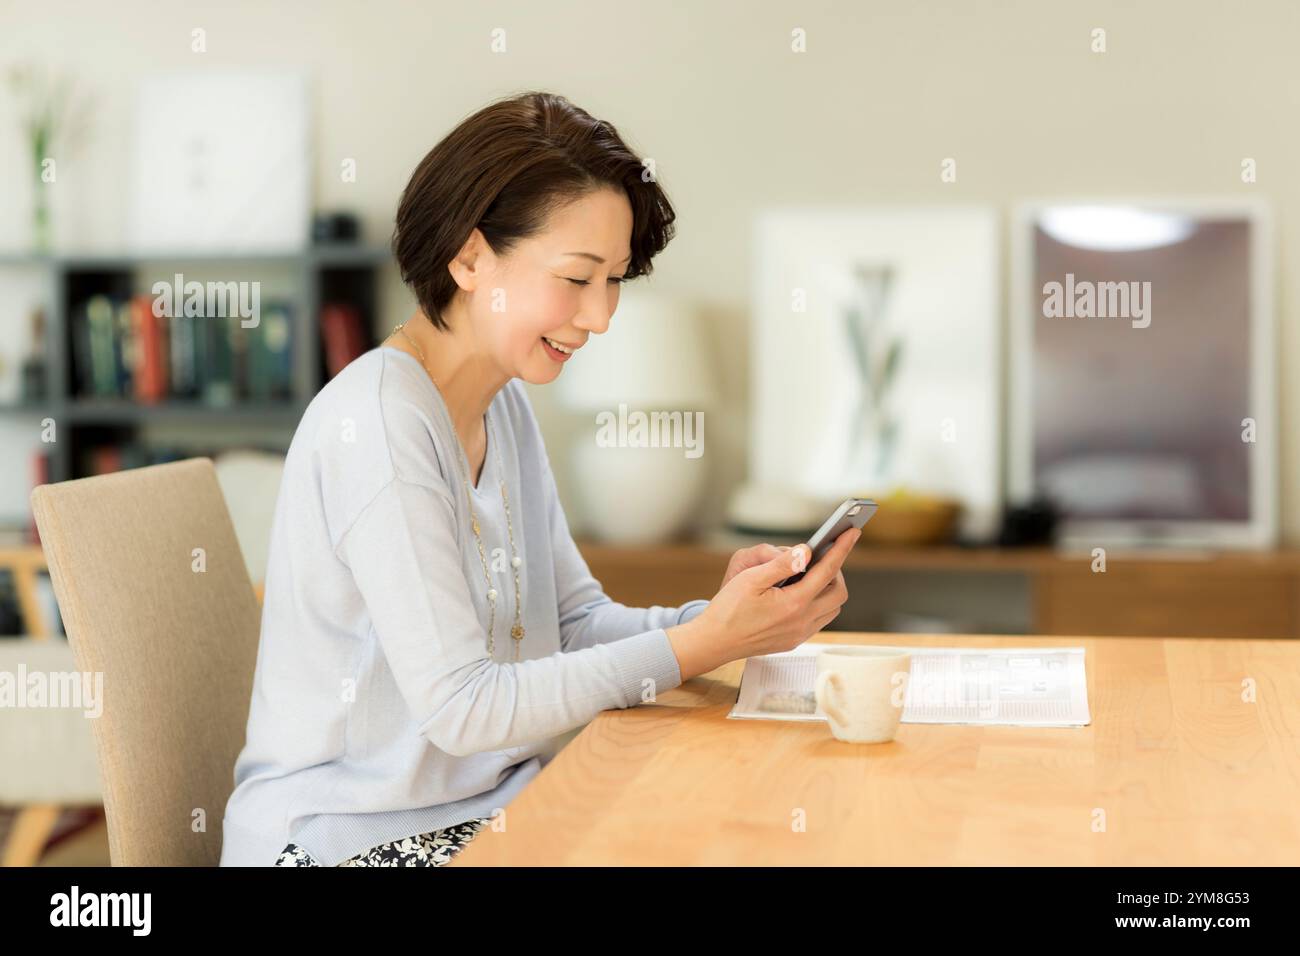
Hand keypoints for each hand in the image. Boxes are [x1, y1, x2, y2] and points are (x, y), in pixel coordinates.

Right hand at [667, 527, 859, 680]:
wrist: (714, 642)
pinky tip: (801, 593)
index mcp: (794, 604)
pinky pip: (819, 620)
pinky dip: (818, 603)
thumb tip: (806, 551)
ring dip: (828, 589)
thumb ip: (782, 564)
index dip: (841, 549)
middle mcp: (802, 622)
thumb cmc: (727, 610)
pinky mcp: (793, 641)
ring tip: (811, 574)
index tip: (852, 533)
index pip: (828, 571)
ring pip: (832, 609)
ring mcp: (799, 634)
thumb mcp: (750, 579)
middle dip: (836, 571)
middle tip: (822, 557)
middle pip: (838, 593)